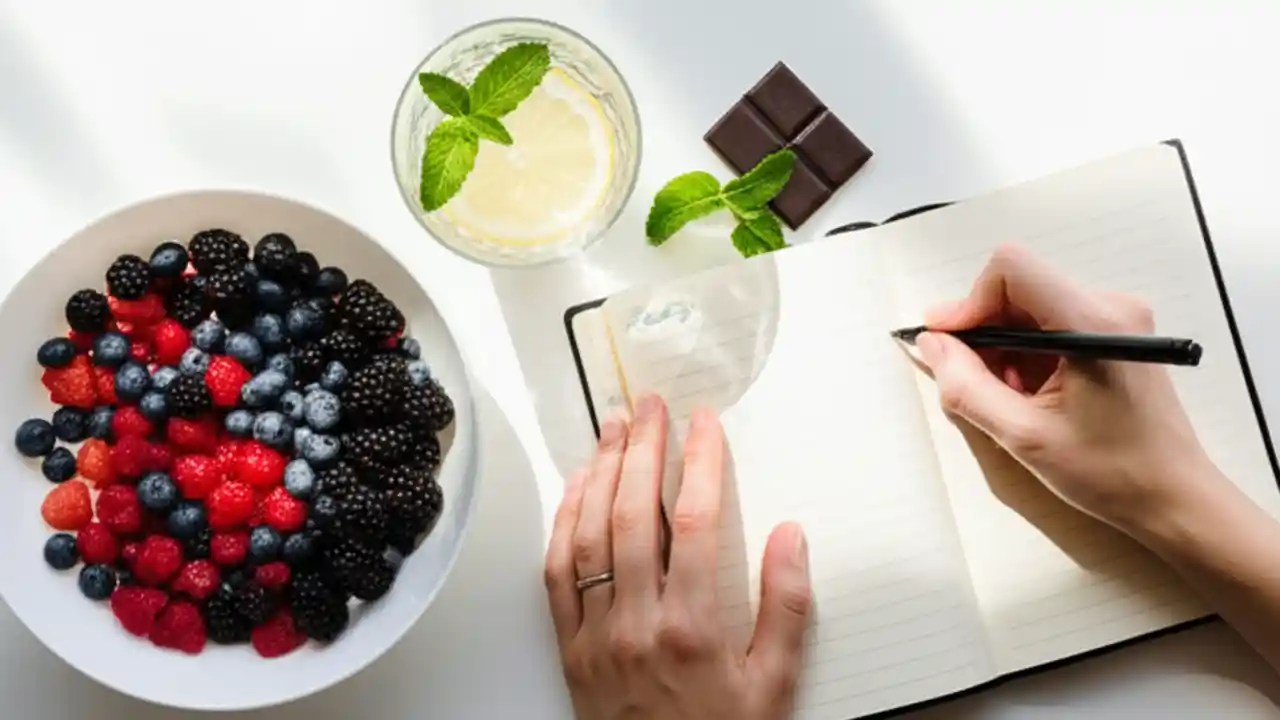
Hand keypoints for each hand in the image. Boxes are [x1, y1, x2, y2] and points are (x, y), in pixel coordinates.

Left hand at [544, 396, 811, 719]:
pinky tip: (576, 489)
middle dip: (642, 449)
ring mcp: (595, 633)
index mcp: (692, 629)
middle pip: (633, 513)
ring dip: (600, 473)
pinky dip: (564, 522)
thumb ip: (786, 608)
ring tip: (613, 429)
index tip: (704, 425)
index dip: (699, 463)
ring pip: (589, 534)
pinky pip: (556, 572)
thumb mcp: (774, 687)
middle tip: (650, 406)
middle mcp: (636, 623)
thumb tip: (790, 536)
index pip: (693, 522)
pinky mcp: (568, 646)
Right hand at [915, 244, 1229, 534]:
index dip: (969, 302)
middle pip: (1018, 288)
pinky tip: (1028, 395)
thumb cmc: (1110, 472)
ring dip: (1004, 347)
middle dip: (983, 331)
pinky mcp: (1115, 334)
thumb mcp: (1023, 436)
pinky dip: (1026, 354)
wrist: (1173, 497)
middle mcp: (1109, 307)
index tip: (948, 343)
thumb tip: (932, 345)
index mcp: (1092, 323)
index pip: (1012, 269)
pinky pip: (1050, 324)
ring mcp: (1116, 318)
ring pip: (1030, 307)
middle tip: (969, 380)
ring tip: (1005, 397)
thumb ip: (967, 387)